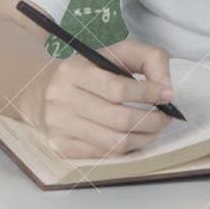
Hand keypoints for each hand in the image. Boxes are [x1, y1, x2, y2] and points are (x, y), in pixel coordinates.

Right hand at [19, 38, 174, 158]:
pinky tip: (133, 137)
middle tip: (165, 117)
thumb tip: (166, 87)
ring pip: (115, 142)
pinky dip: (126, 149)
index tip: (167, 95)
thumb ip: (148, 58)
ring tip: (153, 128)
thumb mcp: (115, 53)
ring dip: (144, 138)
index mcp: (73, 71)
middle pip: (119, 119)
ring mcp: (59, 126)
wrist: (42, 91)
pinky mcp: (62, 147)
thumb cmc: (88, 71)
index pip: (117, 88)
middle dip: (152, 121)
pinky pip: (105, 155)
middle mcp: (61, 99)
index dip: (148, 93)